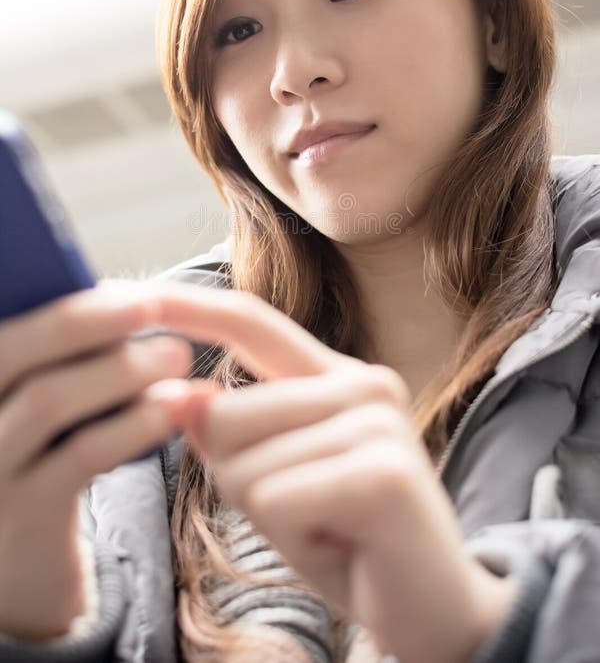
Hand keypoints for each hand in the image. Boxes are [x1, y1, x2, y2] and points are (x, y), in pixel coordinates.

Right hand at [0, 281, 190, 639]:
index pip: (5, 322)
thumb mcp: (43, 400)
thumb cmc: (47, 456)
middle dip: (87, 319)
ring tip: (177, 357)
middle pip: (12, 349)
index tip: (118, 284)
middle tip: (152, 305)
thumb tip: (120, 296)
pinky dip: (133, 423)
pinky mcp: (21, 513)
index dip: (61, 297)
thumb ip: (61, 354)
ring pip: (47, 400)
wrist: (25, 564)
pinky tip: (173, 408)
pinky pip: (80, 455)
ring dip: (120, 369)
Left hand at [147, 283, 516, 662]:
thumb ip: (231, 435)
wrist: (435, 610)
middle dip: (242, 481)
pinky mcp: (381, 472)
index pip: (255, 324)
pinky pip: (275, 501)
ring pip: (244, 464)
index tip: (141, 296)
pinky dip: (293, 537)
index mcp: (337, 378)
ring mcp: (376, 423)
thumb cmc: (350, 540)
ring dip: (271, 516)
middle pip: (226, 414)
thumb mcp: (276, 482)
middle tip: (309, 512)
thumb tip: (176, 394)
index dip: (194, 307)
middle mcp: (362, 385)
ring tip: (331, 528)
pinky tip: (345, 544)